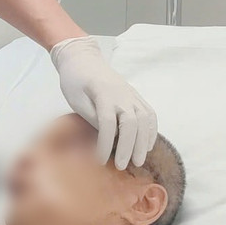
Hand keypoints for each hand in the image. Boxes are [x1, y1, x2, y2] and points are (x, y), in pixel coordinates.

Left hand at [49, 36, 156, 169]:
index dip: (106, 144)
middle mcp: (122, 94)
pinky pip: (149, 114)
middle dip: (129, 147)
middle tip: (123, 166)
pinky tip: (148, 145)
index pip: (108, 123)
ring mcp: (131, 94)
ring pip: (145, 120)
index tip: (100, 160)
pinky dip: (151, 130)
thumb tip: (106, 136)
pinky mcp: (135, 95)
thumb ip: (91, 116)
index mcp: (103, 94)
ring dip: (143, 142)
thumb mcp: (75, 99)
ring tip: (139, 160)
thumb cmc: (74, 80)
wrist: (82, 58)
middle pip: (131, 124)